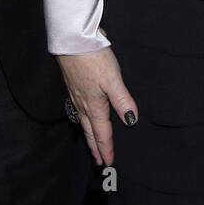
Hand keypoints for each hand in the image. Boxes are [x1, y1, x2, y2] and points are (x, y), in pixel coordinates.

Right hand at [56, 46, 137, 165]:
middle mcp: (83, 104)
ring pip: (83, 121)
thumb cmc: (93, 59)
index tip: (109, 163)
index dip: (106, 148)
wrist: (72, 41)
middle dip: (95, 147)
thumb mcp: (113, 80)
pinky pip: (78, 110)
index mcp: (94, 106)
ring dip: (88, 135)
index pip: (102, 133)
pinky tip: (83, 116)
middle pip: (90, 131)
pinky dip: (83, 120)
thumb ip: (122, 100)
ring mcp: (76, 95)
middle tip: (98, 162)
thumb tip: (131, 121)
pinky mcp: (72, 85)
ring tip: (91, 143)